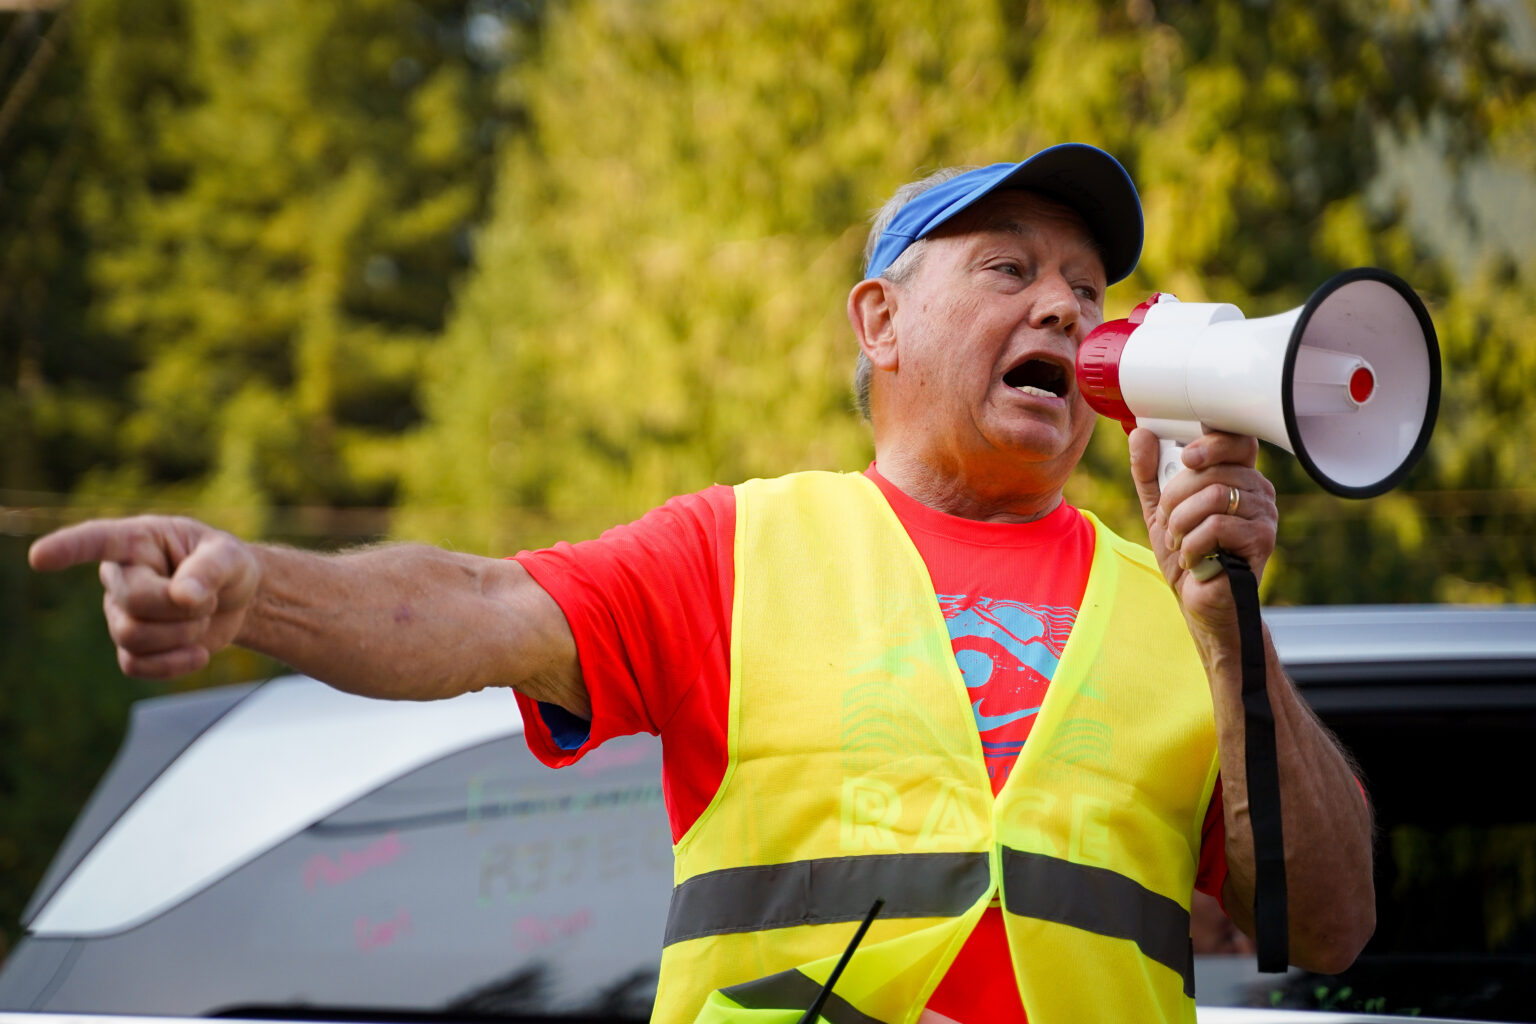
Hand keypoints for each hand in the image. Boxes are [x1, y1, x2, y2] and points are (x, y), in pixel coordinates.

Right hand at [29, 516, 260, 678]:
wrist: (238, 599)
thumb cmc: (227, 565)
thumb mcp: (231, 557)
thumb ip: (210, 569)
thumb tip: (184, 596)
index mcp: (138, 540)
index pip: (97, 540)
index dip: (68, 548)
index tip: (40, 557)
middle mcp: (120, 576)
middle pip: (132, 602)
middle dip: (180, 608)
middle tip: (209, 599)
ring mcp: (121, 613)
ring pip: (132, 637)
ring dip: (182, 634)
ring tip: (203, 617)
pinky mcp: (133, 647)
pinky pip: (135, 666)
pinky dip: (173, 665)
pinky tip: (199, 653)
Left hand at [1128, 428, 1277, 637]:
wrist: (1201, 601)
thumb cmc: (1188, 554)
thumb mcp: (1160, 510)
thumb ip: (1149, 473)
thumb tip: (1140, 434)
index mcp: (1237, 476)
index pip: (1235, 441)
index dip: (1210, 443)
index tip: (1186, 457)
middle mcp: (1257, 490)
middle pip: (1213, 470)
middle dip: (1175, 497)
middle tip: (1167, 521)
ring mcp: (1265, 514)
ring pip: (1213, 496)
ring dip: (1181, 522)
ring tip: (1178, 542)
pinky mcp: (1262, 539)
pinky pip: (1217, 526)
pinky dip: (1193, 544)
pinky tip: (1192, 559)